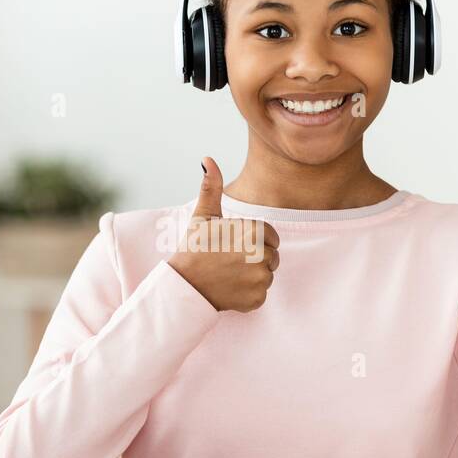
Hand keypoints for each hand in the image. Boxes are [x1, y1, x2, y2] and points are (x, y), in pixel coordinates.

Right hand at [167, 156, 279, 312]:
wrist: (184, 285)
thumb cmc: (194, 248)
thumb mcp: (203, 216)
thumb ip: (212, 187)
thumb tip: (208, 159)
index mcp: (254, 231)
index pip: (271, 237)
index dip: (254, 241)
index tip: (234, 246)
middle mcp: (261, 254)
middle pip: (272, 257)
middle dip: (255, 259)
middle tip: (229, 262)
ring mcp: (260, 279)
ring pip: (267, 276)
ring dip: (252, 277)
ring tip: (228, 275)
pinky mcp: (257, 299)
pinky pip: (261, 294)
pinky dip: (248, 295)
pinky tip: (230, 289)